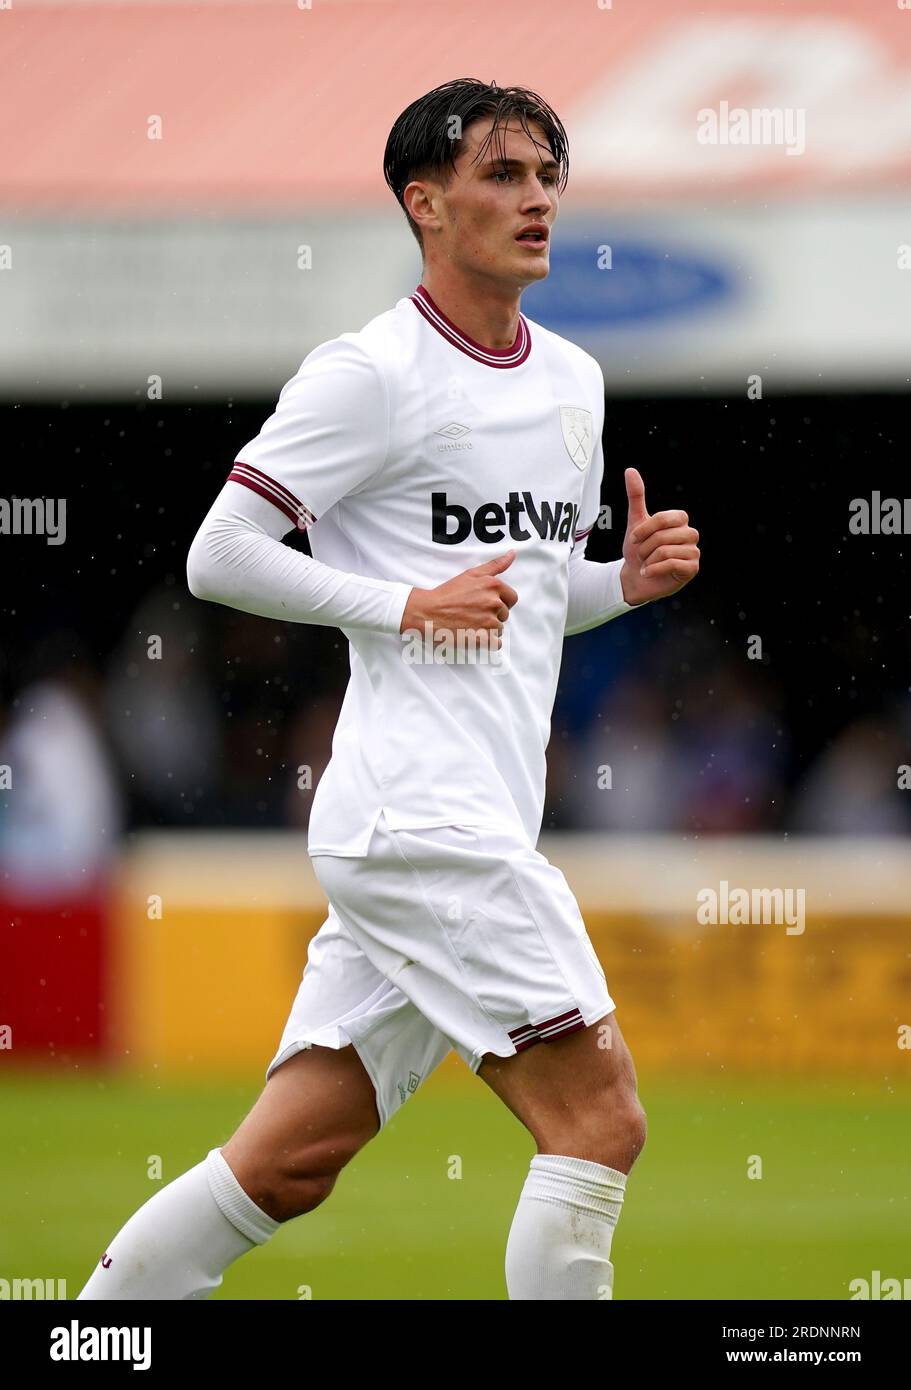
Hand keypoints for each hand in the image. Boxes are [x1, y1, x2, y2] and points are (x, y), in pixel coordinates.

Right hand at [401, 550, 518, 646]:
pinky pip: (496, 643)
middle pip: (505, 614)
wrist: (428, 612)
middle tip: (473, 613)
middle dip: (493, 615)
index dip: (500, 601)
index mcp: (494, 586)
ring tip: (470, 624)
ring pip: (499, 629)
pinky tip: (473, 635)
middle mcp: (494, 602)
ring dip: (488, 629)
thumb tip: (513, 554)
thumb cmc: (448, 593)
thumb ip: (495, 565)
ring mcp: (489, 621)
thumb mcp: (471, 574)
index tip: (485, 604)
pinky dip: (487, 642)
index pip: (512, 598)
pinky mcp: (483, 638)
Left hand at [619, 467, 699, 605]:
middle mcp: (691, 534)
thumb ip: (636, 496)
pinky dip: (654, 569)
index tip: (634, 539)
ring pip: (666, 551)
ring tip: (647, 564)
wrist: (636, 576)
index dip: (644, 530)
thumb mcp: (635, 522)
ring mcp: (694, 551)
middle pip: (663, 536)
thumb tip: (630, 471)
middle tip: (643, 555)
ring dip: (649, 560)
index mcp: (680, 519)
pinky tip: (649, 572)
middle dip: (645, 547)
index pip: (663, 518)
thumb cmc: (639, 549)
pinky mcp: (692, 568)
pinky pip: (672, 564)